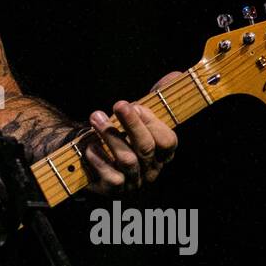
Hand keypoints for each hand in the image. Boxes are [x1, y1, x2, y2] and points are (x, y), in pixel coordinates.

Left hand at [82, 71, 180, 193]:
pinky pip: (110, 176)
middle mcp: (150, 169)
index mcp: (161, 153)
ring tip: (96, 117)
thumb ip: (156, 96)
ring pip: (128, 160)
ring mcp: (133, 181)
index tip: (135, 106)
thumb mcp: (137, 116)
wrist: (89, 157)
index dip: (152, 123)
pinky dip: (99, 159)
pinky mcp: (113, 190)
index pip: (168, 141)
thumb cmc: (119, 134)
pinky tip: (90, 146)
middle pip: (146, 148)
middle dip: (132, 124)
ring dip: (111, 136)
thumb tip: (176, 74)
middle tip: (118, 104)